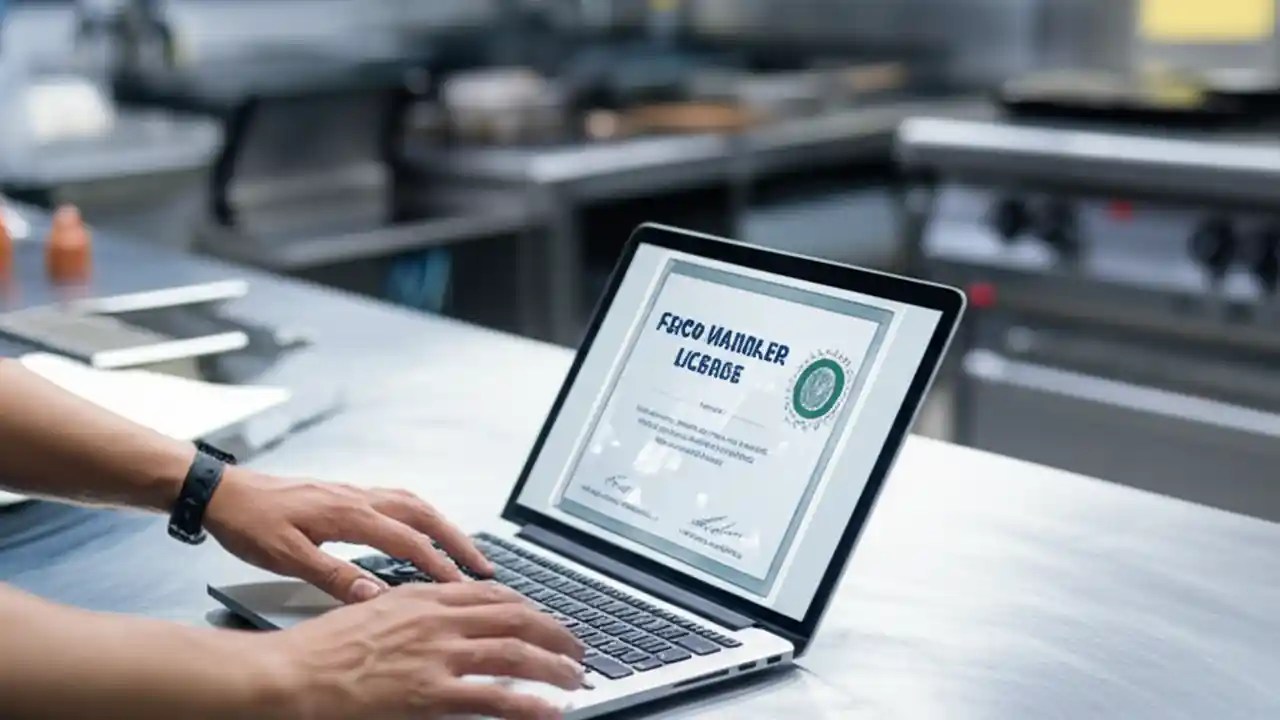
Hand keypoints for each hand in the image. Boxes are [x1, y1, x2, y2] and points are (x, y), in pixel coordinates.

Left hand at [204, 468, 492, 602]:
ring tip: (463, 548)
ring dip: (443, 526)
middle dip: (457, 541)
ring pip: (413, 504)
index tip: (461, 586)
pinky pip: (397, 500)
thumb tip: (375, 594)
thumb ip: (333, 576)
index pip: (408, 542)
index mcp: (348, 514)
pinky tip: (420, 527)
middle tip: (483, 565)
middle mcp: (358, 497)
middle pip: (423, 516)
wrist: (221, 492)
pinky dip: (420, 515)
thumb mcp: (286, 557)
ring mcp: (353, 492)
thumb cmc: (248, 523)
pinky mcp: (344, 494)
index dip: (438, 566)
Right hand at [276, 582, 584, 719]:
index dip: (527, 606)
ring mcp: (437, 655)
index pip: (492, 594)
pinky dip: (529, 703)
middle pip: (515, 616)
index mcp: (423, 597)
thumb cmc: (319, 650)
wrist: (290, 674)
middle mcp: (438, 619)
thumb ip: (412, 614)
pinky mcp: (431, 692)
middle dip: (553, 631)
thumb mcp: (373, 612)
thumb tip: (437, 620)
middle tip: (574, 647)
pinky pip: (495, 696)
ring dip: (553, 665)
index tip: (543, 618)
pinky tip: (549, 711)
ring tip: (574, 677)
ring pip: (516, 651)